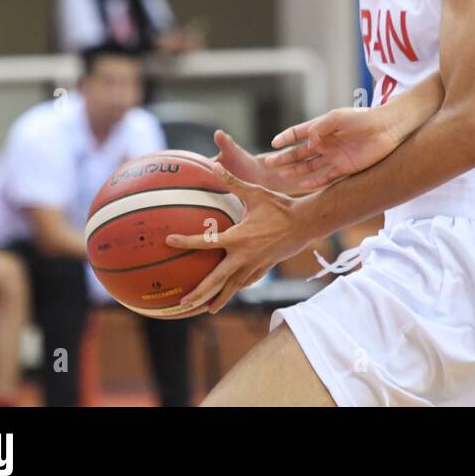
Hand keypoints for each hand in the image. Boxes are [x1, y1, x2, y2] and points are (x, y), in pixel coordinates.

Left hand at [166, 131, 317, 313]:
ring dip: (217, 299)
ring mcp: (254, 266)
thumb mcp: (255, 192)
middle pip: (217, 280)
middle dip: (199, 293)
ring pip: (232, 287)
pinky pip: (246, 283)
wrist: (305, 223)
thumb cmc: (280, 206)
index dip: (186, 241)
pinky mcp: (264, 269)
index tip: (169, 241)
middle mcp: (243, 256)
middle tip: (183, 303)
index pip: (206, 241)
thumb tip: (215, 165)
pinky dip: (235, 290)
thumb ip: (232, 181)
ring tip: (204, 310)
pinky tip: (229, 294)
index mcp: (238, 237)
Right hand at [268, 105, 408, 192]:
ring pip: (310, 166)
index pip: (299, 133)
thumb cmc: (363, 118)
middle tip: (268, 165)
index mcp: (323, 128)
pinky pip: (326, 177)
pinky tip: (302, 184)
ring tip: (281, 176)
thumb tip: (306, 143)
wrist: (387, 128)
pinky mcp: (345, 168)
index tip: (274, 144)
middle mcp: (327, 143)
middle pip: (300, 153)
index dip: (286, 138)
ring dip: (295, 171)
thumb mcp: (337, 118)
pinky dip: (314, 182)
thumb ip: (319, 128)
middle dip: (284, 158)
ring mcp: (335, 156)